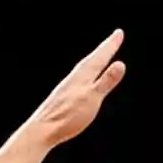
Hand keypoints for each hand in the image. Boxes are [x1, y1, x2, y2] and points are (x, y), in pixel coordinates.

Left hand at [27, 29, 126, 144]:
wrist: (42, 130)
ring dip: (95, 59)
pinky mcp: (63, 96)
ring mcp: (67, 86)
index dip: (110, 45)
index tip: (119, 33)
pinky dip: (87, 72)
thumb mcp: (92, 98)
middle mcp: (74, 77)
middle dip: (105, 48)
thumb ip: (106, 82)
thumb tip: (120, 64)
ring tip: (101, 55)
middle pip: (92, 59)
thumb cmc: (67, 116)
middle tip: (115, 37)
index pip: (100, 57)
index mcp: (82, 76)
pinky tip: (84, 79)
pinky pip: (79, 77)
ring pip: (85, 68)